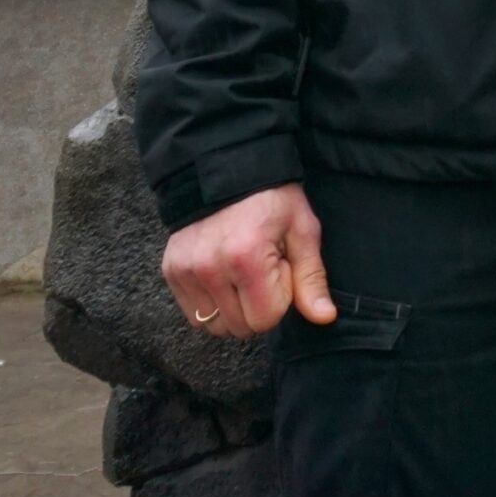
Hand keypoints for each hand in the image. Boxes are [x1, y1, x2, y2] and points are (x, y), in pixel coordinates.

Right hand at [161, 181, 336, 338]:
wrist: (226, 169)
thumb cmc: (272, 199)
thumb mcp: (302, 231)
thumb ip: (312, 278)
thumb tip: (325, 318)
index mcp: (247, 259)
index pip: (266, 319)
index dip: (280, 297)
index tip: (279, 266)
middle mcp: (210, 269)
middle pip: (240, 327)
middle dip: (257, 305)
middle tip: (261, 268)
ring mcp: (185, 271)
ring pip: (214, 326)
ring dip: (233, 308)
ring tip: (241, 272)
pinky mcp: (171, 271)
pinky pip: (194, 315)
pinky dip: (211, 303)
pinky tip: (222, 275)